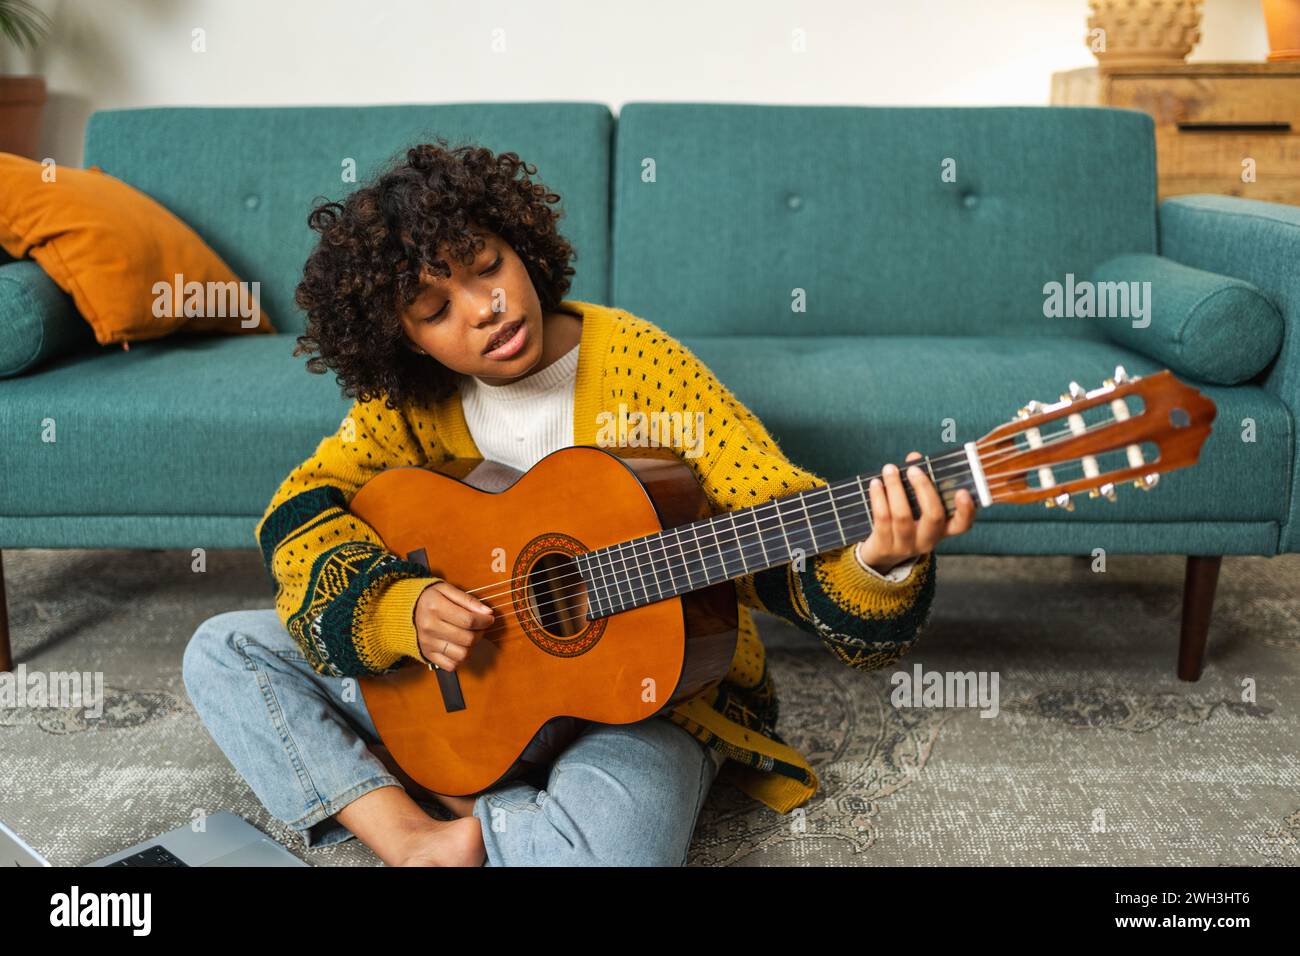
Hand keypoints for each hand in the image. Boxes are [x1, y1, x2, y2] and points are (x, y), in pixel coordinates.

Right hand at [413, 581, 494, 670]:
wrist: (400, 610)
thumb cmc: (427, 598)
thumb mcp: (445, 589)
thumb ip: (467, 599)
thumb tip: (487, 612)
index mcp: (435, 606)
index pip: (469, 620)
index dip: (485, 621)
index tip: (489, 618)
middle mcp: (430, 626)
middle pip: (467, 639)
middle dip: (481, 633)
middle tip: (480, 626)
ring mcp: (428, 643)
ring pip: (461, 654)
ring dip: (471, 647)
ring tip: (469, 636)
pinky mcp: (427, 654)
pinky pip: (451, 665)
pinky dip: (459, 658)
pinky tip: (459, 646)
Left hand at [854, 450, 975, 573]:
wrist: (880, 553)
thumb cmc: (903, 521)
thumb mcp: (915, 506)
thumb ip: (918, 482)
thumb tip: (914, 457)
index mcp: (942, 530)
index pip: (962, 524)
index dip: (966, 510)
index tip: (962, 491)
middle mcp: (928, 540)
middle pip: (933, 516)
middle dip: (924, 488)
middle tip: (913, 469)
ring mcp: (906, 546)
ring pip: (903, 516)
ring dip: (895, 488)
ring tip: (889, 469)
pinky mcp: (885, 547)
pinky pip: (882, 519)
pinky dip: (879, 498)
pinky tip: (875, 484)